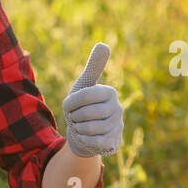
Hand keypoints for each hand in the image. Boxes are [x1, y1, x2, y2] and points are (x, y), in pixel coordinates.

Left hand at [61, 42, 123, 157]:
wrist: (84, 133)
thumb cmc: (83, 106)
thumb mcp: (84, 85)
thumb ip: (93, 67)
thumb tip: (104, 44)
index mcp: (109, 92)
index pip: (83, 96)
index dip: (70, 103)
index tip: (70, 105)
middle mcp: (117, 108)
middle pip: (85, 113)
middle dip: (74, 117)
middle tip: (77, 118)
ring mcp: (117, 126)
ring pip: (88, 128)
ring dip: (78, 128)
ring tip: (82, 126)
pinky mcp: (113, 142)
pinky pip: (91, 141)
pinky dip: (83, 139)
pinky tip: (87, 137)